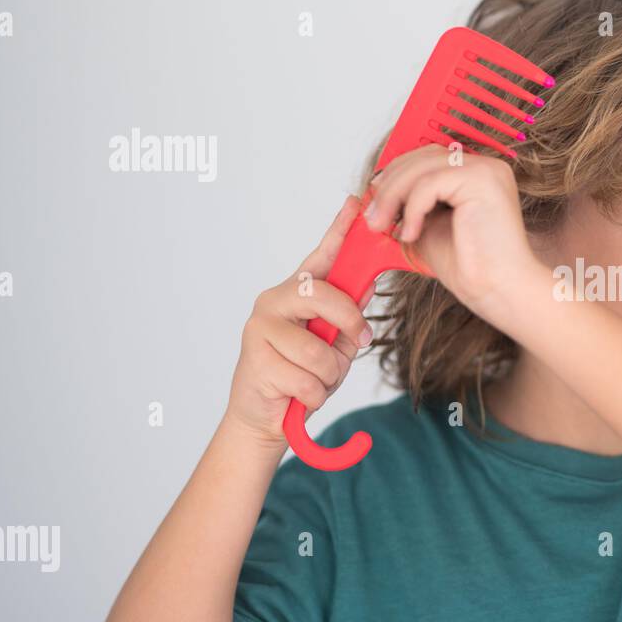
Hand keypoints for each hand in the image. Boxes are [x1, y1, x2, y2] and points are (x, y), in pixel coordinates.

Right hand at [224, 194, 376, 448]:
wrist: (267, 418)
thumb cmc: (303, 376)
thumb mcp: (335, 345)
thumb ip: (347, 318)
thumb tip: (367, 286)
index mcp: (297, 294)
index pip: (320, 257)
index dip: (338, 230)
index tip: (356, 203)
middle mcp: (274, 301)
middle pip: (323, 297)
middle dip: (349, 324)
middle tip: (358, 341)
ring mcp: (260, 327)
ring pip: (318, 351)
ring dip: (328, 375)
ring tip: (313, 379)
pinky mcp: (254, 359)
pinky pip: (307, 380)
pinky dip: (314, 395)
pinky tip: (297, 394)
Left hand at [362, 143, 541, 324]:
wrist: (499, 291)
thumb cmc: (473, 269)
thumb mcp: (429, 228)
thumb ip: (411, 206)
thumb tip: (379, 197)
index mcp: (476, 176)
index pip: (428, 157)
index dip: (396, 173)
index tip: (375, 199)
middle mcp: (485, 167)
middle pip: (423, 156)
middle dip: (390, 184)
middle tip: (373, 216)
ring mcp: (486, 170)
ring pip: (422, 167)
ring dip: (393, 196)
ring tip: (382, 225)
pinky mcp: (482, 180)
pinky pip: (430, 183)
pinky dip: (413, 209)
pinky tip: (411, 233)